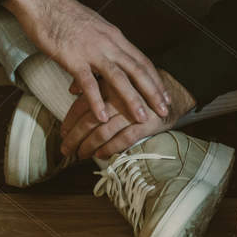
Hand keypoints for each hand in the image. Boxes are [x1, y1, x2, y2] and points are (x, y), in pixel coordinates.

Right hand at [5, 0, 171, 127]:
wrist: (43, 3)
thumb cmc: (65, 16)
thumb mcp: (93, 29)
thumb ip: (104, 45)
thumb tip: (109, 60)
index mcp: (115, 37)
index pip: (142, 61)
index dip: (155, 79)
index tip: (165, 95)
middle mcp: (109, 43)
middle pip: (138, 70)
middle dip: (153, 92)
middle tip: (164, 110)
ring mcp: (92, 51)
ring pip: (119, 78)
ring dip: (132, 99)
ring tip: (142, 117)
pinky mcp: (73, 58)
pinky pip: (88, 83)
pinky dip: (97, 101)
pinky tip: (103, 117)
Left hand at [61, 68, 194, 161]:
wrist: (173, 94)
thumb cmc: (139, 90)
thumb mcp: (116, 81)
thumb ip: (95, 84)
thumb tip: (71, 88)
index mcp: (110, 85)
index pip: (82, 105)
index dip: (69, 122)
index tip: (63, 133)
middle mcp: (119, 97)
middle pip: (89, 121)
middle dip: (74, 138)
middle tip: (66, 150)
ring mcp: (133, 111)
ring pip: (103, 132)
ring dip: (88, 146)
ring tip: (80, 155)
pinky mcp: (146, 124)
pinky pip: (123, 139)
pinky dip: (109, 148)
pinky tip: (100, 155)